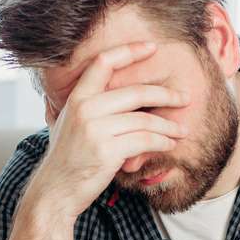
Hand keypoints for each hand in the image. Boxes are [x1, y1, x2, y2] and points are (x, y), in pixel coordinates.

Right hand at [18, 41, 189, 225]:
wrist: (54, 192)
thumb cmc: (64, 160)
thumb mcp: (65, 124)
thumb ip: (80, 106)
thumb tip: (91, 89)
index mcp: (76, 98)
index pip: (104, 62)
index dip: (130, 51)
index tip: (152, 48)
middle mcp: (85, 109)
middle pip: (136, 92)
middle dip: (166, 95)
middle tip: (184, 98)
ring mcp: (95, 130)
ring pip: (145, 120)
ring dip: (168, 126)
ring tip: (181, 130)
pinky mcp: (107, 151)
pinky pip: (144, 141)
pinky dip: (161, 143)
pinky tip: (169, 145)